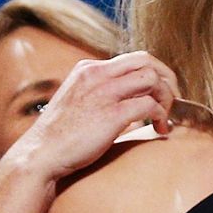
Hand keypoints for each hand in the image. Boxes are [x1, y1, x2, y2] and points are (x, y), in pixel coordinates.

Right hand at [13, 51, 178, 181]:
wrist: (40, 155)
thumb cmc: (61, 135)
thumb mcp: (78, 101)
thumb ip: (101, 92)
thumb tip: (132, 97)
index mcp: (88, 69)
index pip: (134, 58)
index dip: (155, 73)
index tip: (161, 92)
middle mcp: (96, 74)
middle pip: (147, 61)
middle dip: (167, 79)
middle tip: (172, 101)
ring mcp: (104, 93)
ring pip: (152, 78)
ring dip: (166, 97)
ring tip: (164, 117)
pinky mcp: (112, 114)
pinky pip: (149, 105)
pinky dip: (161, 116)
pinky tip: (160, 129)